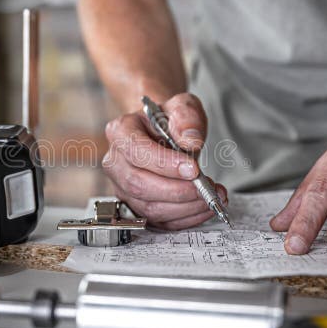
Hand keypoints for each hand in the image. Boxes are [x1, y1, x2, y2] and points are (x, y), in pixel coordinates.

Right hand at [102, 93, 227, 229]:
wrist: (162, 133)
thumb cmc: (168, 121)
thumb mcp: (182, 107)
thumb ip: (187, 118)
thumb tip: (191, 141)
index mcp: (120, 132)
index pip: (137, 151)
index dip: (165, 163)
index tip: (193, 168)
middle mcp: (116, 162)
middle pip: (139, 184)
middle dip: (177, 190)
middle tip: (205, 186)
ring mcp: (122, 187)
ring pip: (149, 208)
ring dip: (185, 207)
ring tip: (211, 196)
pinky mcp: (136, 206)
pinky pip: (159, 221)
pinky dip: (185, 218)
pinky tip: (203, 207)